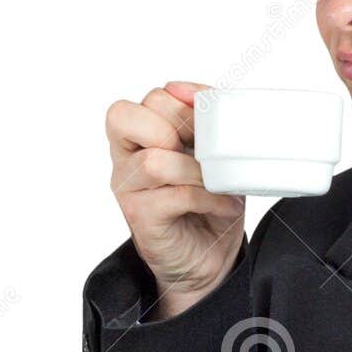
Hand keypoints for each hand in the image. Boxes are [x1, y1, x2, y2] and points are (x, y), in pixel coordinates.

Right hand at [106, 80, 246, 318]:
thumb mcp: (216, 154)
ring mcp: (129, 188)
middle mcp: (126, 157)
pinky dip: (207, 198)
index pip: (148, 99)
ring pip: (152, 161)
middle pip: (128, 117)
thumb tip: (204, 95)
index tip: (210, 119)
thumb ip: (207, 123)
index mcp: (142, 135)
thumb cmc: (210, 201)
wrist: (209, 257)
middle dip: (178, 126)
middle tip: (205, 149)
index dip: (182, 101)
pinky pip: (173, 196)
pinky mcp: (140, 217)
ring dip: (196, 170)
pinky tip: (225, 204)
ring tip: (219, 181)